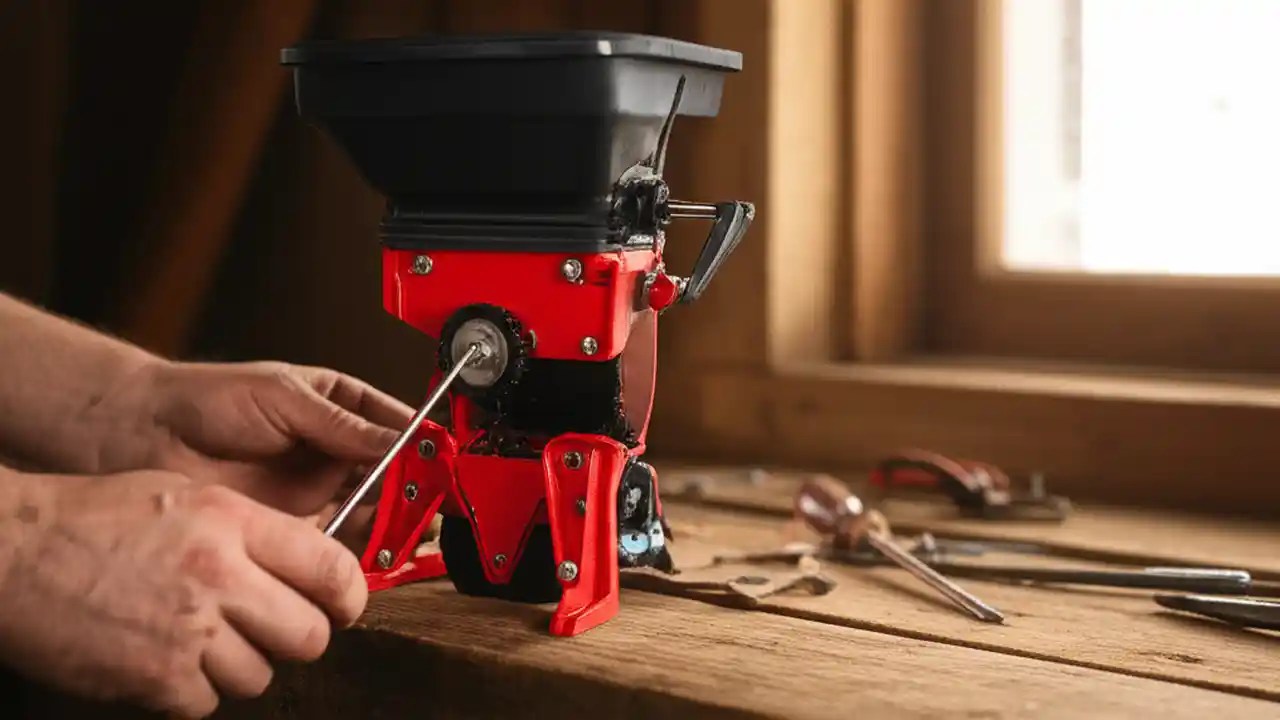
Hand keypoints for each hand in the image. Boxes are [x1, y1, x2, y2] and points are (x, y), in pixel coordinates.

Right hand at [0, 470, 365, 717]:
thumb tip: (309, 567)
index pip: (333, 569)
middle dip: (297, 638)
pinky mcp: (157, 680)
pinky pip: (208, 702)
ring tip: (199, 637)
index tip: (345, 605)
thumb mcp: (191, 497)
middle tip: (269, 628)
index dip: (350, 595)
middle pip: (310, 636)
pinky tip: (162, 657)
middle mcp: (220, 576)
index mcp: (234, 524)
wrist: (13, 551)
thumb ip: (254, 531)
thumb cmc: (98, 517)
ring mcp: (188, 632)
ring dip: (239, 665)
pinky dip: (191, 690)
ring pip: (260, 676)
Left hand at [94, 361, 412, 518]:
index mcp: (339, 406)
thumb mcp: (283, 396)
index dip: (422, 440)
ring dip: (395, 517)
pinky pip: (338, 540)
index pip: (394, 424)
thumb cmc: (208, 398)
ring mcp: (317, 490)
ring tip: (410, 524)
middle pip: (393, 471)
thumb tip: (399, 436)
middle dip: (417, 485)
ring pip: (373, 508)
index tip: (441, 454)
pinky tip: (373, 545)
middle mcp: (334, 450)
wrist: (146, 434)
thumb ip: (342, 423)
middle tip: (431, 498)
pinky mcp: (294, 526)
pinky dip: (361, 546)